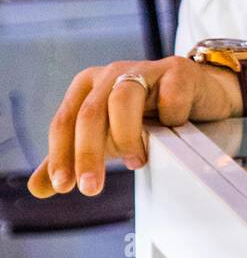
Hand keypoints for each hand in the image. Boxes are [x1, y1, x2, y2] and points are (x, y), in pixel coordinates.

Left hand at [27, 56, 242, 199]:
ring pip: (124, 98)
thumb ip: (72, 160)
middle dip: (88, 154)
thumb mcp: (106, 138)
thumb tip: (38, 188)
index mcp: (88, 87)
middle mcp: (112, 74)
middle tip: (92, 187)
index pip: (65, 121)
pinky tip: (173, 131)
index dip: (61, 154)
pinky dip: (169, 119)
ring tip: (135, 161)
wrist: (198, 94)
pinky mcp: (178, 72)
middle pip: (91, 113)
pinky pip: (169, 98)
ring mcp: (147, 69)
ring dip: (126, 136)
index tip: (63, 185)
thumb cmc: (149, 115)